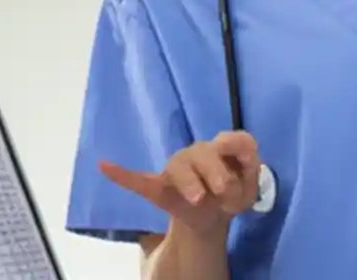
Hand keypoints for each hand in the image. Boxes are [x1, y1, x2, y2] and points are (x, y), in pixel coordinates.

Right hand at [100, 131, 263, 236]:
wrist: (210, 218)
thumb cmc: (231, 195)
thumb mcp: (249, 190)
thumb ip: (251, 175)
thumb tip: (251, 159)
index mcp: (223, 149)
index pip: (233, 138)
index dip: (243, 150)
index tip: (249, 164)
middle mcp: (200, 153)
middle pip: (204, 150)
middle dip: (215, 170)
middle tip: (223, 191)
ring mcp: (177, 168)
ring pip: (179, 165)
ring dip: (190, 181)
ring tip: (198, 198)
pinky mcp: (158, 186)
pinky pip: (136, 178)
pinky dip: (121, 173)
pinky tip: (104, 165)